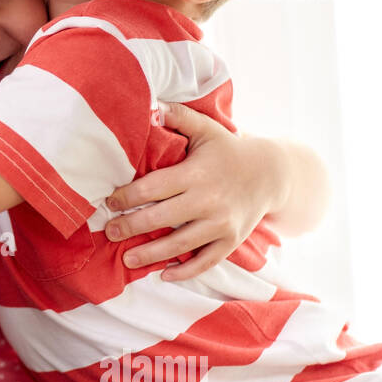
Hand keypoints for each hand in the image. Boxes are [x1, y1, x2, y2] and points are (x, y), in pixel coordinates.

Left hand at [103, 102, 280, 281]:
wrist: (271, 174)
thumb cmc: (228, 150)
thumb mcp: (206, 129)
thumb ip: (179, 117)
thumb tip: (151, 106)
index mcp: (196, 174)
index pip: (153, 187)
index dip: (127, 197)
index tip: (110, 202)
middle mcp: (209, 201)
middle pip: (161, 219)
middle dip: (131, 227)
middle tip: (110, 232)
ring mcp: (221, 224)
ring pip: (180, 245)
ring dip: (151, 255)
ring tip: (128, 259)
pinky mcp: (231, 241)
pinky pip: (205, 261)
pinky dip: (185, 271)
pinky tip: (164, 274)